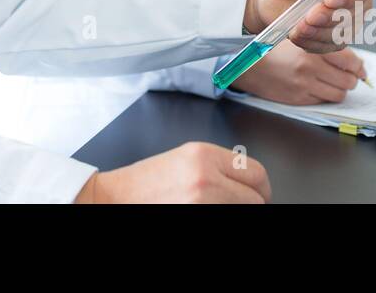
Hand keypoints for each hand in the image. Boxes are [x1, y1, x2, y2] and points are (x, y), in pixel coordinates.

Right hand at [74, 142, 270, 202]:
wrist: (114, 198)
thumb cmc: (143, 182)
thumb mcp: (184, 160)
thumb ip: (217, 166)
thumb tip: (247, 182)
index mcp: (204, 155)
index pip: (256, 173)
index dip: (261, 188)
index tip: (259, 195)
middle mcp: (206, 178)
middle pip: (255, 198)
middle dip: (252, 203)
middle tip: (241, 205)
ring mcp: (202, 202)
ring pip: (244, 211)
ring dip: (237, 211)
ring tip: (219, 207)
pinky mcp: (196, 218)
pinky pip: (225, 219)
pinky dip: (223, 217)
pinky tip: (206, 214)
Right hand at [230, 45, 366, 104]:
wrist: (251, 66)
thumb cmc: (276, 50)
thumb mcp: (300, 38)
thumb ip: (324, 45)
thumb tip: (352, 58)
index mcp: (313, 48)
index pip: (350, 61)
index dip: (358, 66)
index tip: (359, 68)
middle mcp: (310, 68)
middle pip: (348, 81)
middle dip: (351, 79)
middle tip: (347, 76)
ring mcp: (305, 86)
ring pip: (339, 94)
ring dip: (340, 90)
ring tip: (334, 83)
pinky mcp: (299, 100)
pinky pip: (324, 101)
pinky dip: (326, 96)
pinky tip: (319, 88)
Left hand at [243, 0, 374, 52]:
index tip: (329, 0)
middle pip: (354, 13)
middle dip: (330, 17)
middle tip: (309, 17)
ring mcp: (346, 21)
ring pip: (342, 34)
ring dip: (320, 33)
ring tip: (298, 28)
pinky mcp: (333, 38)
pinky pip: (329, 47)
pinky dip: (312, 43)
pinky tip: (296, 35)